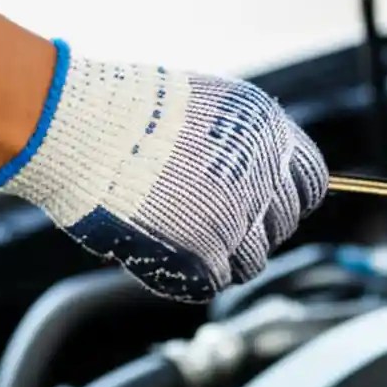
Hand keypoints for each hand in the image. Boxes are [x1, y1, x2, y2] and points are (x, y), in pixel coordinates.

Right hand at [0, 40, 327, 302]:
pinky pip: (215, 281)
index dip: (286, 198)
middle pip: (282, 226)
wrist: (75, 125)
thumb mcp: (208, 104)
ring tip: (181, 233)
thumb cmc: (126, 110)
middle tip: (206, 220)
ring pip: (252, 260)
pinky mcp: (205, 254)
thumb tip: (270, 177)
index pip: (311, 184)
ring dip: (222, 254)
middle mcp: (264, 175)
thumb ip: (246, 142)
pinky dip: (191, 273)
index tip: (263, 204)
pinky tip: (165, 250)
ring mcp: (237, 217)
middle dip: (251, 227)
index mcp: (270, 133)